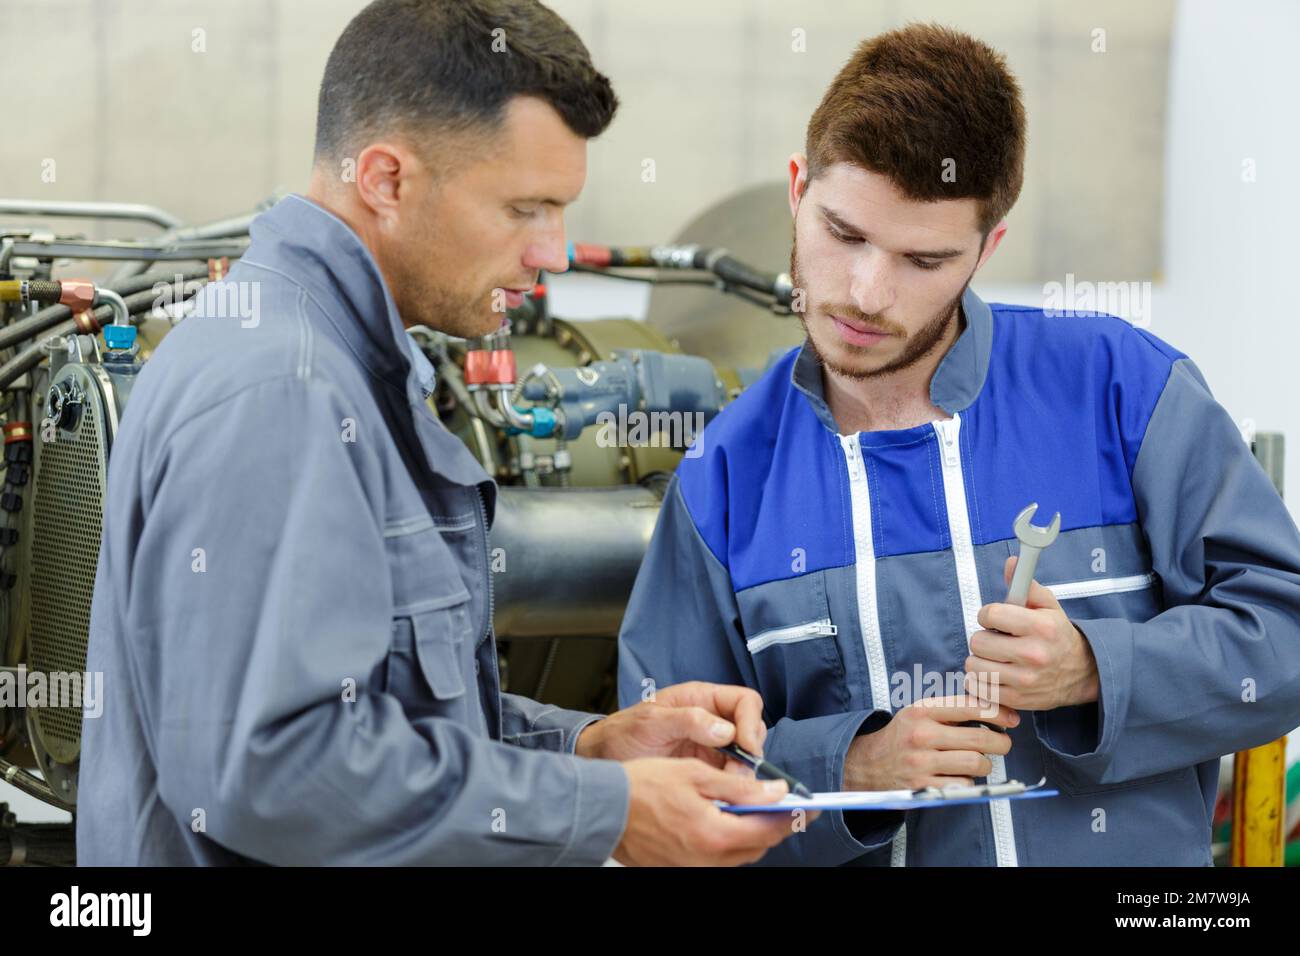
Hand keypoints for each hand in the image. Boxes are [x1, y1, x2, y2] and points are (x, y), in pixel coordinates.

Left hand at [576, 681, 765, 773]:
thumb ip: (687, 720)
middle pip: (752, 728)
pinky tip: (719, 795)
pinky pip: (730, 775)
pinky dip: (731, 786)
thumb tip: (725, 730)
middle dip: (750, 751)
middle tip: (736, 773)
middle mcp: (711, 719)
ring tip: (726, 787)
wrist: (603, 760)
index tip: (745, 746)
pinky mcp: (706, 768)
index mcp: (700, 699)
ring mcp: (710, 745)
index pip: (744, 701)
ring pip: (745, 756)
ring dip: (742, 772)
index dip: (751, 722)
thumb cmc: (622, 734)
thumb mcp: (650, 723)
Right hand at [613, 758, 808, 865]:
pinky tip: (719, 821)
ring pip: (738, 857)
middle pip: (757, 847)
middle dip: (772, 825)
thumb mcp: (696, 774)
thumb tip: (777, 792)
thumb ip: (740, 786)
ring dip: (749, 834)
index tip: (809, 807)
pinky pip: (716, 861)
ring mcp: (693, 869)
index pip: (769, 829)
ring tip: (747, 808)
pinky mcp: (680, 870)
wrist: (601, 809)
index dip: (793, 816)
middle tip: (779, 804)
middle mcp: (707, 861)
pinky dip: (726, 842)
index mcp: (714, 834)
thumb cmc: (642, 785)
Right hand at [844, 694, 1019, 790]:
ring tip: (980, 760)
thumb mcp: (920, 712)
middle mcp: (922, 734)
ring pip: (976, 763)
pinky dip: (969, 782)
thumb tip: (997, 711)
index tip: (1011, 718)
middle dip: (1001, 742)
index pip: (971, 706)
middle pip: (980, 739)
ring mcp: (922, 762)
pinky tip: (961, 775)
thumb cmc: (903, 735)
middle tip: (1003, 743)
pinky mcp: (924, 785)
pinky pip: (964, 785)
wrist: (869, 764)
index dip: (998, 712)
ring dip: (986, 764)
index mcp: (922, 710)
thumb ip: (952, 709)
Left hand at [963, 555, 1100, 709]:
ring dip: (980, 660)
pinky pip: (980, 688)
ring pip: (974, 666)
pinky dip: (982, 681)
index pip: (991, 615)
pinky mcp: (1018, 700)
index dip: (988, 614)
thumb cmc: (1057, 635)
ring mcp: (1025, 680)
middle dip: (983, 638)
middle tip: (996, 640)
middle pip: (978, 642)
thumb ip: (1026, 585)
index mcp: (1040, 627)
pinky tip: (995, 674)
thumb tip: (1012, 563)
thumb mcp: (1049, 606)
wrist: (1082, 673)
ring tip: (995, 657)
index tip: (995, 619)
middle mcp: (1033, 654)